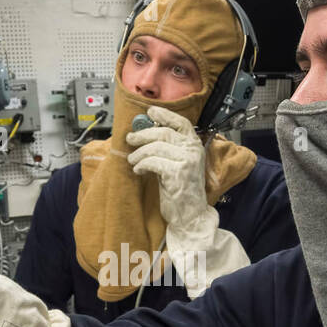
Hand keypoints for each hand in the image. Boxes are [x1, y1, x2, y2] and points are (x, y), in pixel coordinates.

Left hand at [126, 105, 209, 230]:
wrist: (191, 214)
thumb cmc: (181, 190)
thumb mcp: (177, 163)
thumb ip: (167, 148)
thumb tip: (144, 132)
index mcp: (194, 145)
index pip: (181, 122)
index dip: (164, 115)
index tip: (150, 111)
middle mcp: (193, 150)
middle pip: (163, 132)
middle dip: (143, 135)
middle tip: (131, 138)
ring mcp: (187, 161)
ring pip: (155, 147)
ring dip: (139, 153)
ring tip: (133, 160)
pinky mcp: (178, 173)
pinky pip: (153, 162)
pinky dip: (142, 165)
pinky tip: (139, 170)